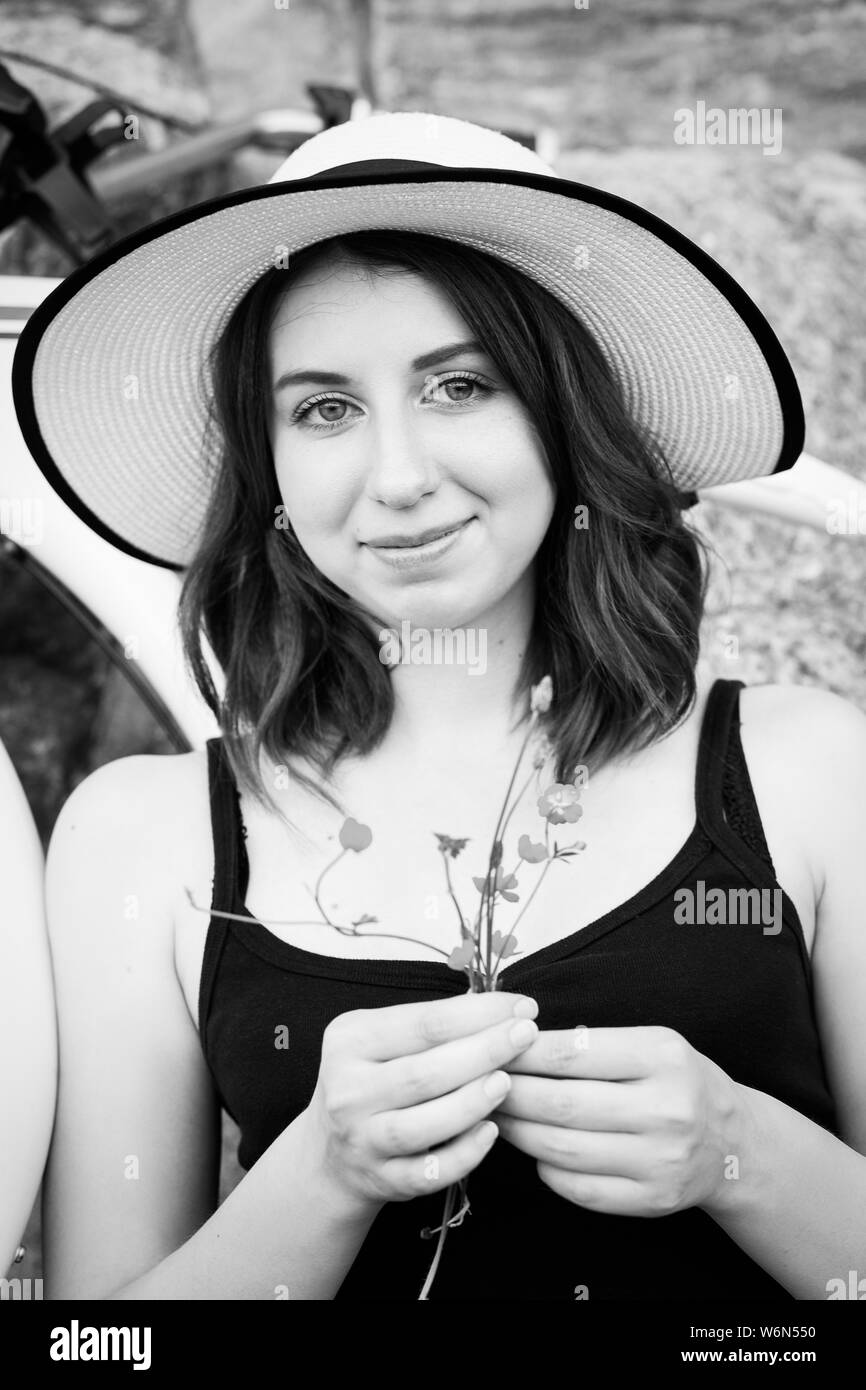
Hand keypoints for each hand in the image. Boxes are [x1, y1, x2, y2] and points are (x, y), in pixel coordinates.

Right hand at [301, 991, 539, 1215]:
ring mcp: (362, 1139)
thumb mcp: (381, 1038)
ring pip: (424, 1124)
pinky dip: (464, 1154)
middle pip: (425, 1072)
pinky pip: (428, 1173)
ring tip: (508, 1081)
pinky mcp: (380, 1179)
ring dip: (473, 1102)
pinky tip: (490, 1132)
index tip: (521, 1006)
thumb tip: (498, 1009)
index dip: (479, 1014)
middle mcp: (349, 1090)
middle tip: (526, 1036)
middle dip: (485, 1051)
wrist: (329, 1150)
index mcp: (350, 1039)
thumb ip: (429, 1026)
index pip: (424, 1023)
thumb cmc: (372, 1079)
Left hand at [492, 1024, 745, 1216]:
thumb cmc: (679, 1082)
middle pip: (562, 1104)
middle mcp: (666, 1110)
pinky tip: (534, 1151)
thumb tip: (519, 1045)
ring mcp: (659, 1161)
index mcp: (662, 1057)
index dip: (523, 1053)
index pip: (572, 1052)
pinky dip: (546, 1170)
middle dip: (511, 1094)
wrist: (732, 1143)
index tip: (495, 1049)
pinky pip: (580, 1189)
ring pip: (563, 1149)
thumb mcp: (652, 1043)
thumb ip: (593, 1044)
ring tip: (496, 1116)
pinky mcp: (651, 1200)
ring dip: (518, 1133)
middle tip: (482, 1085)